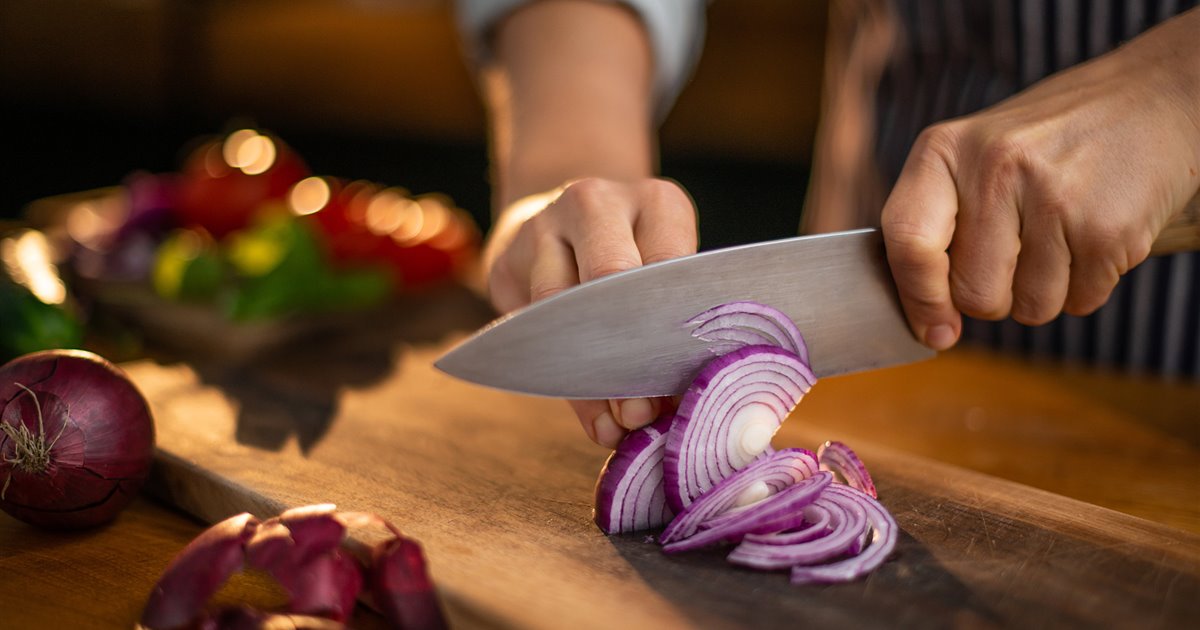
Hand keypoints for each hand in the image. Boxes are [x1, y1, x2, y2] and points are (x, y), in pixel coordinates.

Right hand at [484, 177, 697, 446]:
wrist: (559, 219)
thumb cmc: (635, 259)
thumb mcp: (667, 273)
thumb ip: (674, 327)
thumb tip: (680, 408)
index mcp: (655, 202)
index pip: (670, 263)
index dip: (675, 327)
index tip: (682, 384)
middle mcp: (597, 203)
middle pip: (610, 274)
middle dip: (628, 351)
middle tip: (642, 412)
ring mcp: (543, 226)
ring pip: (561, 305)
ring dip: (591, 377)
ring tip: (616, 426)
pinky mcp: (504, 260)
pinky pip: (531, 328)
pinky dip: (562, 381)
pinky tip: (591, 417)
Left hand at [881, 9, 1199, 349]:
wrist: (1155, 96)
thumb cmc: (1051, 140)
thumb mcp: (977, 155)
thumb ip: (940, 223)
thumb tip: (927, 318)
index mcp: (944, 150)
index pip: (907, 241)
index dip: (918, 299)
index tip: (936, 331)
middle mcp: (994, 168)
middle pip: (973, 294)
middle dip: (996, 295)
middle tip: (1021, 252)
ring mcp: (1054, 196)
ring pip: (1029, 308)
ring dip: (1046, 291)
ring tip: (1063, 234)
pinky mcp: (1107, 227)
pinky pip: (1081, 302)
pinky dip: (1089, 285)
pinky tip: (1095, 234)